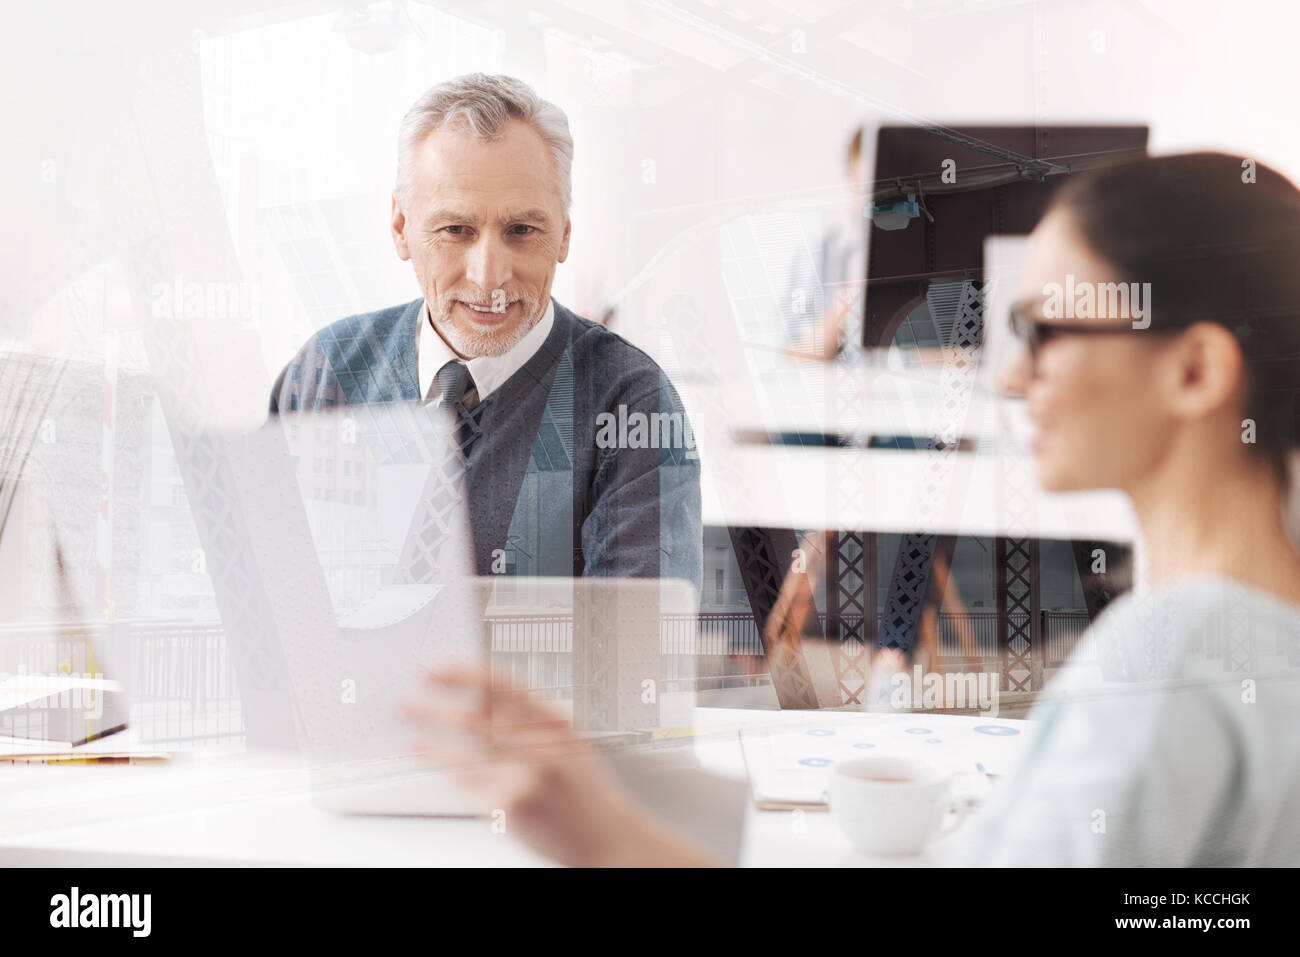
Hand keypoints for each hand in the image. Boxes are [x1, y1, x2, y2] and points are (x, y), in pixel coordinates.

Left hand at [401, 665, 719, 866]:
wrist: (607, 837)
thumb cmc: (586, 790)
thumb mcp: (569, 741)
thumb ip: (532, 720)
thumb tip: (481, 699)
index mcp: (555, 721)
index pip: (501, 686)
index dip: (462, 674)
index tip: (434, 669)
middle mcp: (540, 745)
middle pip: (474, 720)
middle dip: (434, 710)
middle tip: (408, 703)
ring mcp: (524, 777)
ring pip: (463, 754)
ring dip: (431, 743)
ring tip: (410, 733)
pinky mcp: (510, 807)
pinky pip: (471, 786)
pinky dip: (452, 775)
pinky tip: (437, 764)